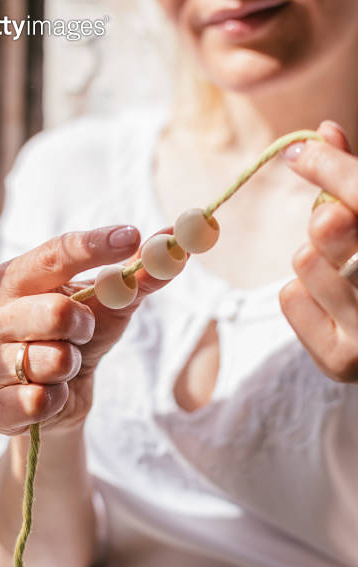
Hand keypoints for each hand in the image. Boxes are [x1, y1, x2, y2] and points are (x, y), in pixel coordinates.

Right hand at [0, 225, 179, 436]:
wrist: (58, 396)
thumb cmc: (78, 338)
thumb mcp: (108, 305)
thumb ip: (137, 276)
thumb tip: (176, 241)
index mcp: (16, 279)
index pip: (54, 254)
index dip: (93, 247)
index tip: (133, 237)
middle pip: (57, 312)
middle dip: (84, 326)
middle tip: (82, 331)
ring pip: (52, 362)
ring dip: (72, 367)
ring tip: (63, 366)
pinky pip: (40, 402)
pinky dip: (58, 399)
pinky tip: (51, 394)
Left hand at [280, 120, 357, 382]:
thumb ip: (351, 181)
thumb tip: (322, 131)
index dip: (334, 169)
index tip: (303, 148)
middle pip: (332, 228)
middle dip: (326, 217)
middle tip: (328, 217)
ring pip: (305, 261)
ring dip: (313, 260)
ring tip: (340, 277)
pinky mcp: (340, 363)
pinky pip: (289, 297)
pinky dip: (302, 294)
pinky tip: (329, 307)